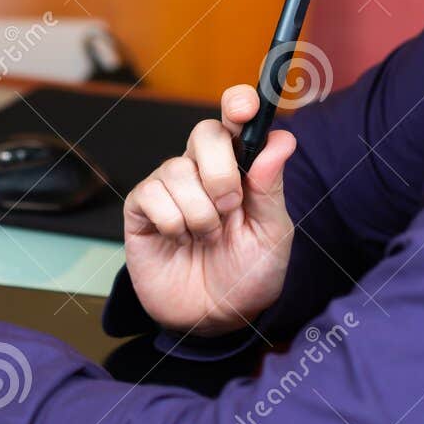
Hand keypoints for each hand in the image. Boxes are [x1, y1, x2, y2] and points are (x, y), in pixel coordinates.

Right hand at [122, 84, 296, 336]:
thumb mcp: (272, 236)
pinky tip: (177, 240)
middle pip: (204, 133)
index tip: (244, 106)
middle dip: (222, 173)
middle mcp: (201, 170)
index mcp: (239, 169)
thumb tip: (282, 139)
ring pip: (177, 170)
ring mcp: (169, 187)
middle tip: (230, 209)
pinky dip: (172, 224)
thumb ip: (271, 188)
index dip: (237, 103)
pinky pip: (152, 196)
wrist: (213, 320)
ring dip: (200, 213)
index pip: (235, 121)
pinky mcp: (140, 208)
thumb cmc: (247, 275)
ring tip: (205, 238)